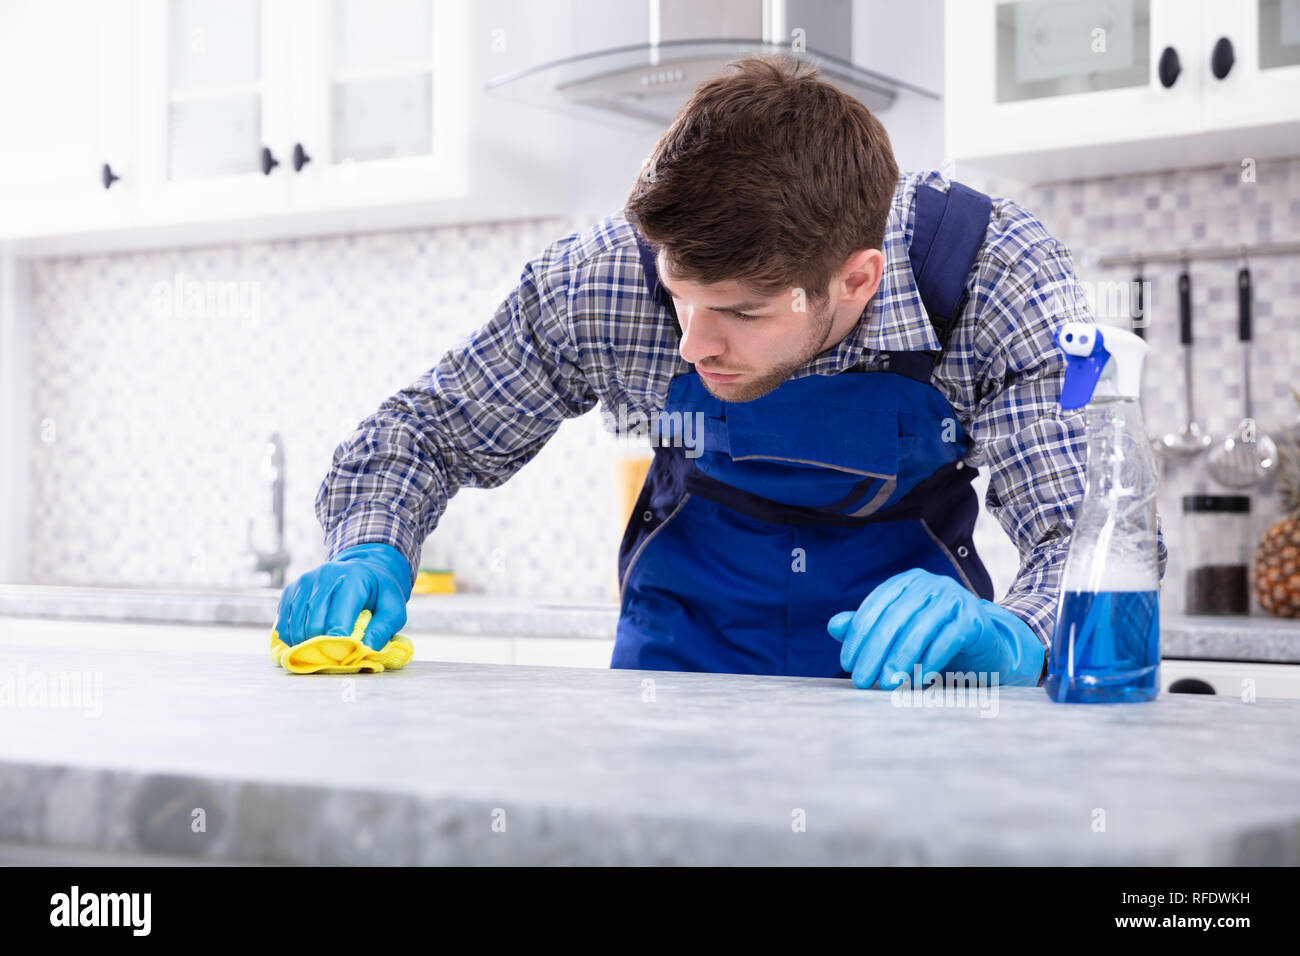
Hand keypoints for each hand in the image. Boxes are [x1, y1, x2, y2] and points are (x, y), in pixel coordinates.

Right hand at [275, 543, 412, 649]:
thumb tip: (365, 650)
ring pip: (295, 625)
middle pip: (313, 625)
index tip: (346, 658)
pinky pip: (283, 621)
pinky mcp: (292, 589)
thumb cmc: (380, 593)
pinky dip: (293, 636)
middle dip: (322, 647)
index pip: (337, 621)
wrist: (365, 569)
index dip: (339, 646)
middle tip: (334, 657)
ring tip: (322, 650)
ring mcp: (305, 581)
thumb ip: (383, 630)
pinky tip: (308, 639)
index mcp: (352, 579)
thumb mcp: (394, 610)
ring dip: (305, 644)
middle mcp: (324, 576)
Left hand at [827, 568, 1043, 688]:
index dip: (858, 635)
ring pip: (920, 629)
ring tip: (886, 684)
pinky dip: (930, 662)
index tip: (847, 664)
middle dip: (875, 652)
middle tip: (862, 680)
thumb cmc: (932, 639)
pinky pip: (947, 640)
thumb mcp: (898, 633)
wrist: (981, 646)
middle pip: (895, 618)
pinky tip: (917, 682)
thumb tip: (833, 626)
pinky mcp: (974, 618)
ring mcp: (955, 598)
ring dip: (900, 660)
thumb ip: (867, 627)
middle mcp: (930, 584)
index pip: (875, 607)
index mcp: (906, 583)